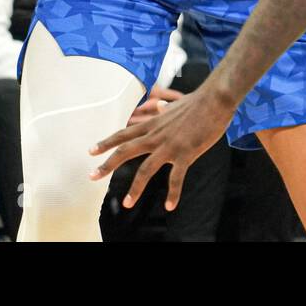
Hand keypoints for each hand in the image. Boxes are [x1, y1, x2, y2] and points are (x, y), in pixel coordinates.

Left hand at [88, 86, 232, 210]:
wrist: (214, 100)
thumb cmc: (197, 102)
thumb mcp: (174, 105)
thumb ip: (163, 109)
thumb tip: (159, 106)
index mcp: (152, 124)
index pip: (123, 134)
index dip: (106, 143)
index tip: (91, 151)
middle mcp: (156, 135)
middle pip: (125, 150)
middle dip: (107, 164)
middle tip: (92, 176)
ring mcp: (169, 145)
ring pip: (146, 169)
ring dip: (136, 188)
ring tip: (127, 203)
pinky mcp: (186, 153)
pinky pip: (176, 178)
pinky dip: (173, 193)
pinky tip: (170, 205)